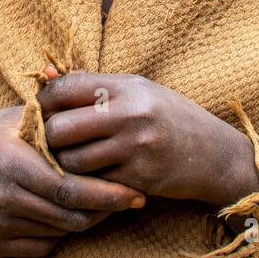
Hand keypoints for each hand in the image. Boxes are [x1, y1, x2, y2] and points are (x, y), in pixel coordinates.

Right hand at [0, 105, 146, 257]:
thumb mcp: (14, 117)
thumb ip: (54, 115)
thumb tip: (100, 104)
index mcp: (11, 160)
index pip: (69, 189)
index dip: (107, 195)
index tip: (135, 193)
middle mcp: (0, 195)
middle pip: (68, 216)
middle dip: (104, 211)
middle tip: (128, 199)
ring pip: (58, 232)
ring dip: (85, 221)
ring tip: (102, 204)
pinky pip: (39, 246)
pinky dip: (59, 233)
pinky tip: (66, 215)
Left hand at [37, 71, 258, 205]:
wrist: (215, 154)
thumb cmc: (170, 117)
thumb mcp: (137, 91)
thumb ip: (92, 84)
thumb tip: (44, 75)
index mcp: (128, 86)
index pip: (65, 88)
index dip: (44, 102)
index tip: (43, 112)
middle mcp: (131, 114)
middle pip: (60, 128)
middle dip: (50, 137)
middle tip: (54, 142)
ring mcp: (135, 148)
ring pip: (72, 161)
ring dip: (67, 164)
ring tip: (76, 159)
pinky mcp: (139, 178)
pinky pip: (94, 182)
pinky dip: (90, 181)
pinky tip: (98, 175)